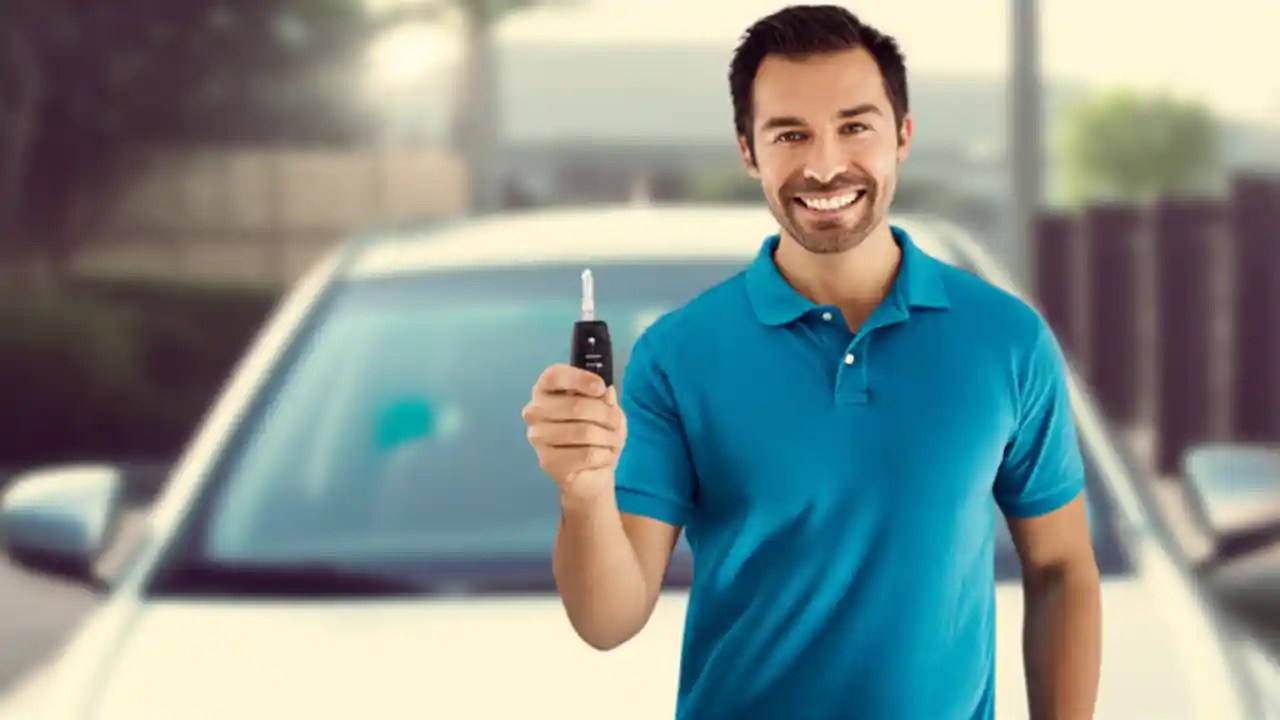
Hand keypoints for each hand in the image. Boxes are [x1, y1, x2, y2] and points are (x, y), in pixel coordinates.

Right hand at [522, 363, 626, 501]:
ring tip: (614, 441)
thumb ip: (605, 400)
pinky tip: (605, 456)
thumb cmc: (595, 435)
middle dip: (605, 414)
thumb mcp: (607, 412)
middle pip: (575, 405)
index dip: (579, 379)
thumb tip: (608, 391)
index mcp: (546, 390)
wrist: (589, 474)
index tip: (601, 387)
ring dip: (608, 437)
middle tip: (616, 422)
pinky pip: (586, 454)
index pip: (554, 376)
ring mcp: (538, 437)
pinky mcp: (547, 461)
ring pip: (583, 431)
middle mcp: (535, 411)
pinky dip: (604, 455)